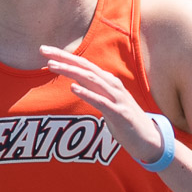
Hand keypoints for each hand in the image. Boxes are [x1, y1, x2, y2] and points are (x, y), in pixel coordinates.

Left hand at [40, 46, 166, 165]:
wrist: (148, 140)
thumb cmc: (125, 122)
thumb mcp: (107, 102)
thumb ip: (93, 91)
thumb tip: (76, 82)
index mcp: (108, 82)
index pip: (83, 64)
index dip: (64, 56)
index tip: (44, 50)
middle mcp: (112, 85)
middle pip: (85, 67)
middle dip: (64, 57)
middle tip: (43, 50)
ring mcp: (117, 98)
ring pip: (91, 80)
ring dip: (71, 72)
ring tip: (53, 66)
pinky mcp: (119, 113)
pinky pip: (101, 101)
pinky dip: (87, 93)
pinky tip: (73, 88)